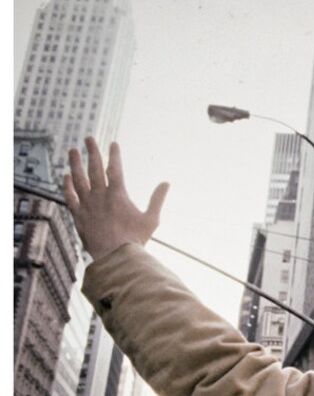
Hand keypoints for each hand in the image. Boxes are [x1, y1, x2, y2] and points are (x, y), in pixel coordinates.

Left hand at [62, 137, 168, 259]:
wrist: (114, 257)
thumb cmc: (135, 239)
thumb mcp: (151, 219)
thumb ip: (157, 199)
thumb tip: (166, 183)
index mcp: (118, 195)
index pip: (115, 169)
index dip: (114, 155)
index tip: (113, 144)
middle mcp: (99, 196)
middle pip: (94, 168)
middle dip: (92, 151)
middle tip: (88, 139)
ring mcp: (86, 205)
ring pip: (78, 179)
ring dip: (75, 163)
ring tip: (73, 150)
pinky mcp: (78, 215)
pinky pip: (69, 196)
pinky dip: (67, 185)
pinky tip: (66, 176)